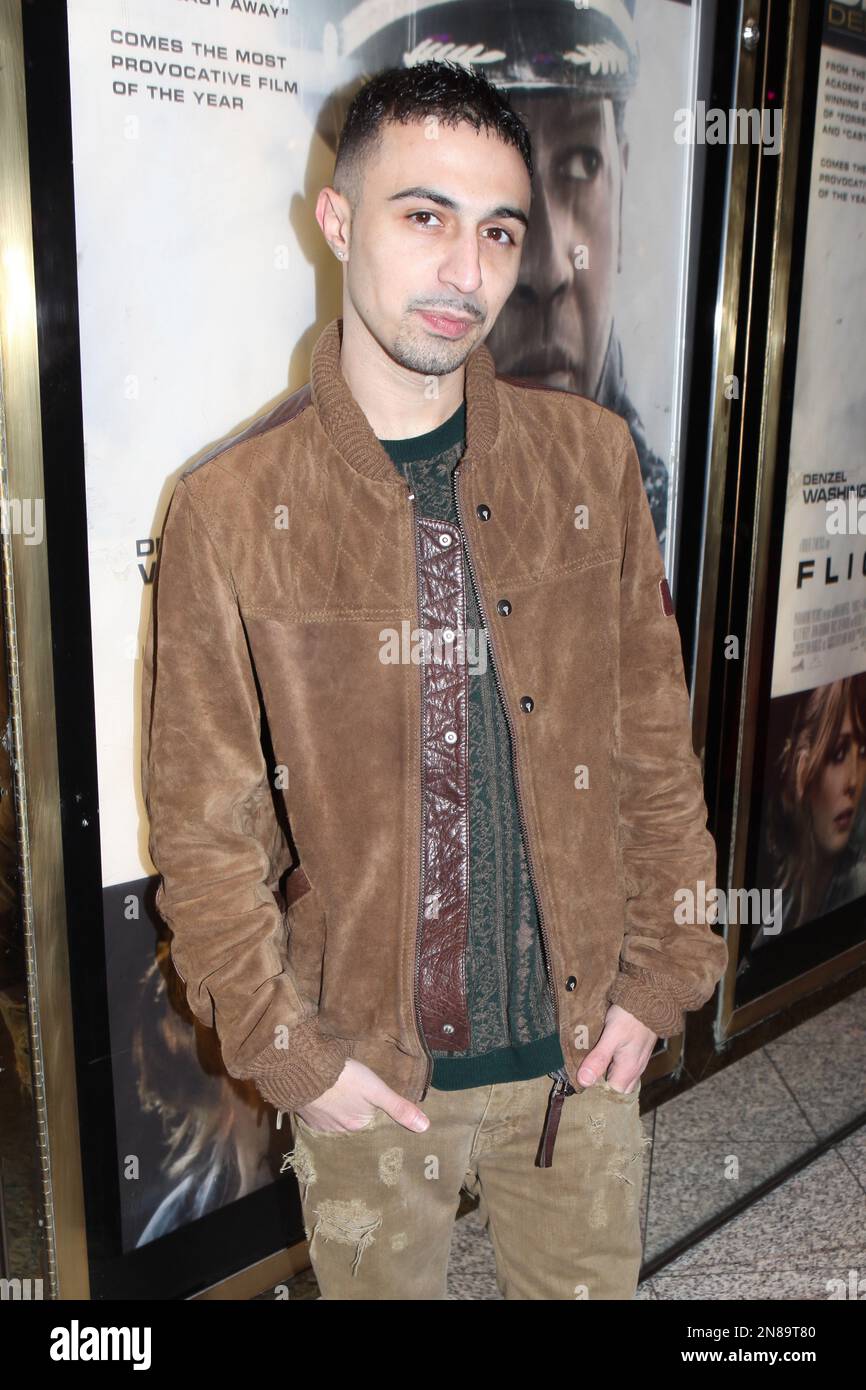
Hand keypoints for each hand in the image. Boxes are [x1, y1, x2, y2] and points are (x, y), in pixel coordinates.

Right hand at [294, 1058, 430, 1133]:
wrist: (303, 1070)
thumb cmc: (343, 1078)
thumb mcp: (376, 1089)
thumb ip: (398, 1107)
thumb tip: (425, 1127)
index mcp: (358, 1126)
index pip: (373, 1124)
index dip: (376, 1113)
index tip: (378, 1104)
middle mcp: (339, 1131)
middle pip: (355, 1121)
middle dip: (358, 1111)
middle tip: (360, 1095)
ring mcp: (321, 1123)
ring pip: (337, 1117)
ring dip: (341, 1108)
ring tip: (345, 1093)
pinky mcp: (306, 1113)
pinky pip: (321, 1113)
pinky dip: (326, 1106)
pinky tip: (328, 1095)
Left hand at [575, 1004, 656, 1093]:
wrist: (651, 998)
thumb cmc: (630, 1016)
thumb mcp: (611, 1036)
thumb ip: (598, 1059)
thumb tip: (584, 1081)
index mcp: (628, 1071)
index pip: (610, 1095)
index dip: (595, 1091)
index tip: (580, 1082)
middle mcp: (635, 1070)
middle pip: (616, 1089)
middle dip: (601, 1085)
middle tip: (583, 1073)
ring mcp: (637, 1061)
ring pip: (620, 1078)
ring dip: (606, 1074)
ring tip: (589, 1065)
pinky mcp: (636, 1052)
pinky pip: (623, 1067)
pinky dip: (612, 1065)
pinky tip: (603, 1056)